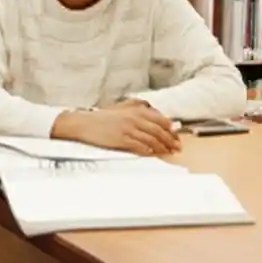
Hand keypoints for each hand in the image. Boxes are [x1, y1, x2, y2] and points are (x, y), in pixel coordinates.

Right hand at [53, 103, 180, 155]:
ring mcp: (128, 129)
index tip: (176, 136)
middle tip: (177, 147)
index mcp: (136, 110)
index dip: (170, 129)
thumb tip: (156, 115)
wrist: (84, 123)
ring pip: (151, 139)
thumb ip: (138, 110)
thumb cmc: (103, 118)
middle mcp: (134, 118)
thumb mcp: (122, 109)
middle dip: (170, 140)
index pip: (160, 119)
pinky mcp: (121, 139)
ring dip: (162, 147)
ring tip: (168, 152)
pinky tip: (153, 153)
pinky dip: (148, 150)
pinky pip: (139, 146)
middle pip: (158, 130)